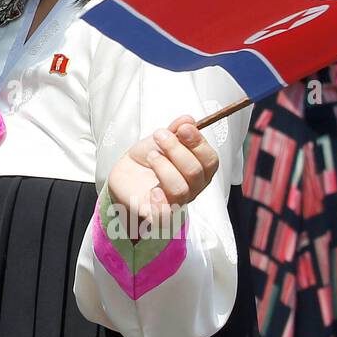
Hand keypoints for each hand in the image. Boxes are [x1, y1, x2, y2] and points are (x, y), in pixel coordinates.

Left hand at [105, 116, 218, 239]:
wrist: (126, 174)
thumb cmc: (149, 158)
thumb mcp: (161, 139)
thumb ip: (175, 130)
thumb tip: (188, 119)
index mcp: (199, 170)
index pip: (210, 160)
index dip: (199, 143)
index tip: (184, 128)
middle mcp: (192, 189)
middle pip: (195, 173)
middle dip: (176, 149)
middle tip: (160, 136)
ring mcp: (175, 202)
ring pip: (180, 190)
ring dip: (164, 167)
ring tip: (151, 156)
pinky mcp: (155, 214)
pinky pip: (164, 217)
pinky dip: (160, 203)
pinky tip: (153, 190)